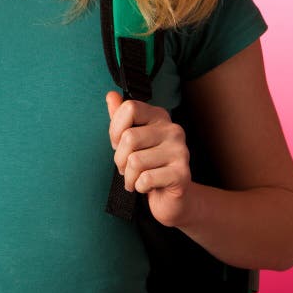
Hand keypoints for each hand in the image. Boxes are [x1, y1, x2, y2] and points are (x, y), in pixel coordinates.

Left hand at [105, 90, 194, 227]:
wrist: (171, 197)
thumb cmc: (147, 165)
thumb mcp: (130, 138)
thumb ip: (120, 116)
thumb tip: (111, 95)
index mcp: (159, 116)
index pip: (129, 108)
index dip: (115, 129)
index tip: (117, 144)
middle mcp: (173, 130)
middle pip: (129, 137)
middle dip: (119, 158)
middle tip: (125, 167)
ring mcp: (180, 151)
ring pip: (135, 160)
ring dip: (128, 176)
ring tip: (135, 178)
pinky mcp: (182, 174)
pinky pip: (145, 179)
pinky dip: (139, 186)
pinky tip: (146, 187)